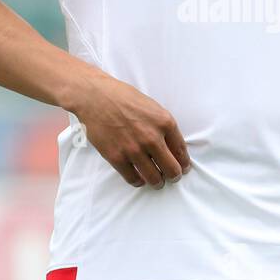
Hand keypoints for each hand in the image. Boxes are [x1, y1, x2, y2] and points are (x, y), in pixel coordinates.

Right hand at [71, 69, 190, 188]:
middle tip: (172, 177)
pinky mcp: (117, 157)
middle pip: (171, 169)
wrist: (95, 97)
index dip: (184, 163)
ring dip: (157, 182)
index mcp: (164, 122)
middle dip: (174, 176)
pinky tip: (139, 179)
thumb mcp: (152, 107)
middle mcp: (152, 138)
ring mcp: (134, 149)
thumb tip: (172, 146)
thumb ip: (163, 126)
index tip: (183, 168)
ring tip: (157, 181)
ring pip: (153, 178)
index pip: (181, 151)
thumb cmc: (123, 97)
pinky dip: (138, 181)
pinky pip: (133, 178)